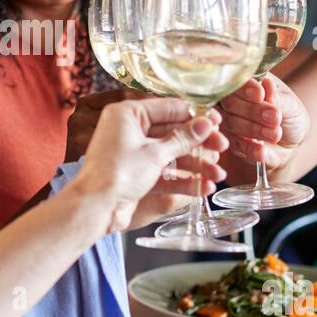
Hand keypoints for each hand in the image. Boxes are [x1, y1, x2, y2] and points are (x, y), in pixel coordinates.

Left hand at [69, 98, 223, 233]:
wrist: (95, 207)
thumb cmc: (117, 174)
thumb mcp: (155, 153)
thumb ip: (183, 138)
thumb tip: (205, 124)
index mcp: (128, 114)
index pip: (169, 108)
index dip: (195, 116)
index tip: (217, 122)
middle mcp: (128, 130)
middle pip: (172, 132)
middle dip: (199, 143)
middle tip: (222, 147)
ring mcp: (132, 153)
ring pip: (171, 154)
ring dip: (195, 165)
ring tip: (218, 175)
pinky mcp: (135, 174)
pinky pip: (163, 172)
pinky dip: (182, 180)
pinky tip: (203, 187)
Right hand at [217, 74, 308, 170]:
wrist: (295, 139)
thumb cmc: (291, 113)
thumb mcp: (290, 103)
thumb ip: (276, 97)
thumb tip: (265, 85)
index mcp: (246, 83)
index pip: (237, 82)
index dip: (245, 88)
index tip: (260, 95)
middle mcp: (233, 101)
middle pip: (230, 103)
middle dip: (253, 110)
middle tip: (275, 117)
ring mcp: (230, 123)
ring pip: (232, 124)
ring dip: (254, 129)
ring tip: (276, 133)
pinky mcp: (234, 144)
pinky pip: (236, 146)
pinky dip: (249, 148)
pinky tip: (261, 150)